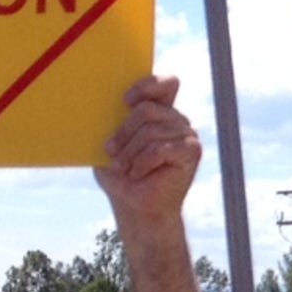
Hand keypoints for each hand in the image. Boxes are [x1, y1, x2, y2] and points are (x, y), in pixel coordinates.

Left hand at [94, 75, 201, 231]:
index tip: (125, 101)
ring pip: (151, 131)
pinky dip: (142, 162)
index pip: (166, 84)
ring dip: (130, 153)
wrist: (136, 207)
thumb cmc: (122, 175)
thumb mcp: (111, 145)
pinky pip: (160, 148)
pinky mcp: (191, 151)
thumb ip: (112, 125)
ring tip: (123, 169)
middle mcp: (176, 119)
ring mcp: (187, 134)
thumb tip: (100, 110)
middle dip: (124, 131)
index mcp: (160, 111)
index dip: (147, 86)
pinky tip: (138, 174)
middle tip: (110, 151)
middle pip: (147, 110)